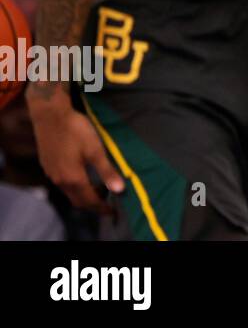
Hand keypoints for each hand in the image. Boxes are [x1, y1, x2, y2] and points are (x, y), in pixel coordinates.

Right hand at [29, 90, 124, 214]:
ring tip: (101, 190)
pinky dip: (76, 187)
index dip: (102, 208)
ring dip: (85, 195)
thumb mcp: (96, 150)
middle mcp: (60, 180)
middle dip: (94, 205)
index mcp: (73, 178)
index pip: (89, 201)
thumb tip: (120, 190)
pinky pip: (63, 184)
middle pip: (78, 200)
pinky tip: (85, 178)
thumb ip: (107, 171)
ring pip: (70, 193)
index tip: (114, 211)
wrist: (51, 115)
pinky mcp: (48, 166)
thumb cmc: (76, 130)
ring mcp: (52, 173)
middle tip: (109, 204)